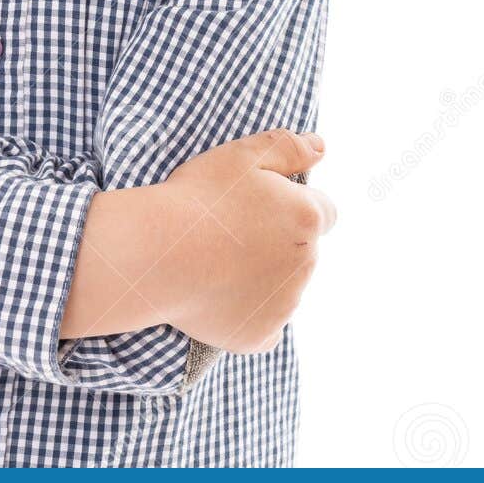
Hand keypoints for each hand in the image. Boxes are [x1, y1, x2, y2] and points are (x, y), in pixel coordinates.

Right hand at [147, 127, 335, 353]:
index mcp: (307, 218)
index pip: (325, 212)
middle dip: (278, 241)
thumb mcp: (242, 155)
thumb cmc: (198, 198)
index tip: (261, 206)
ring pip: (284, 288)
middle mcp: (306, 264)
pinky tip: (218, 294)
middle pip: (303, 252)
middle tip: (231, 231)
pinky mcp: (261, 335)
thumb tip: (321, 147)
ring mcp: (285, 304)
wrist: (158, 254)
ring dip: (264, 276)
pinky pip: (264, 323)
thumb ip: (289, 147)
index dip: (295, 205)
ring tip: (218, 261)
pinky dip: (248, 312)